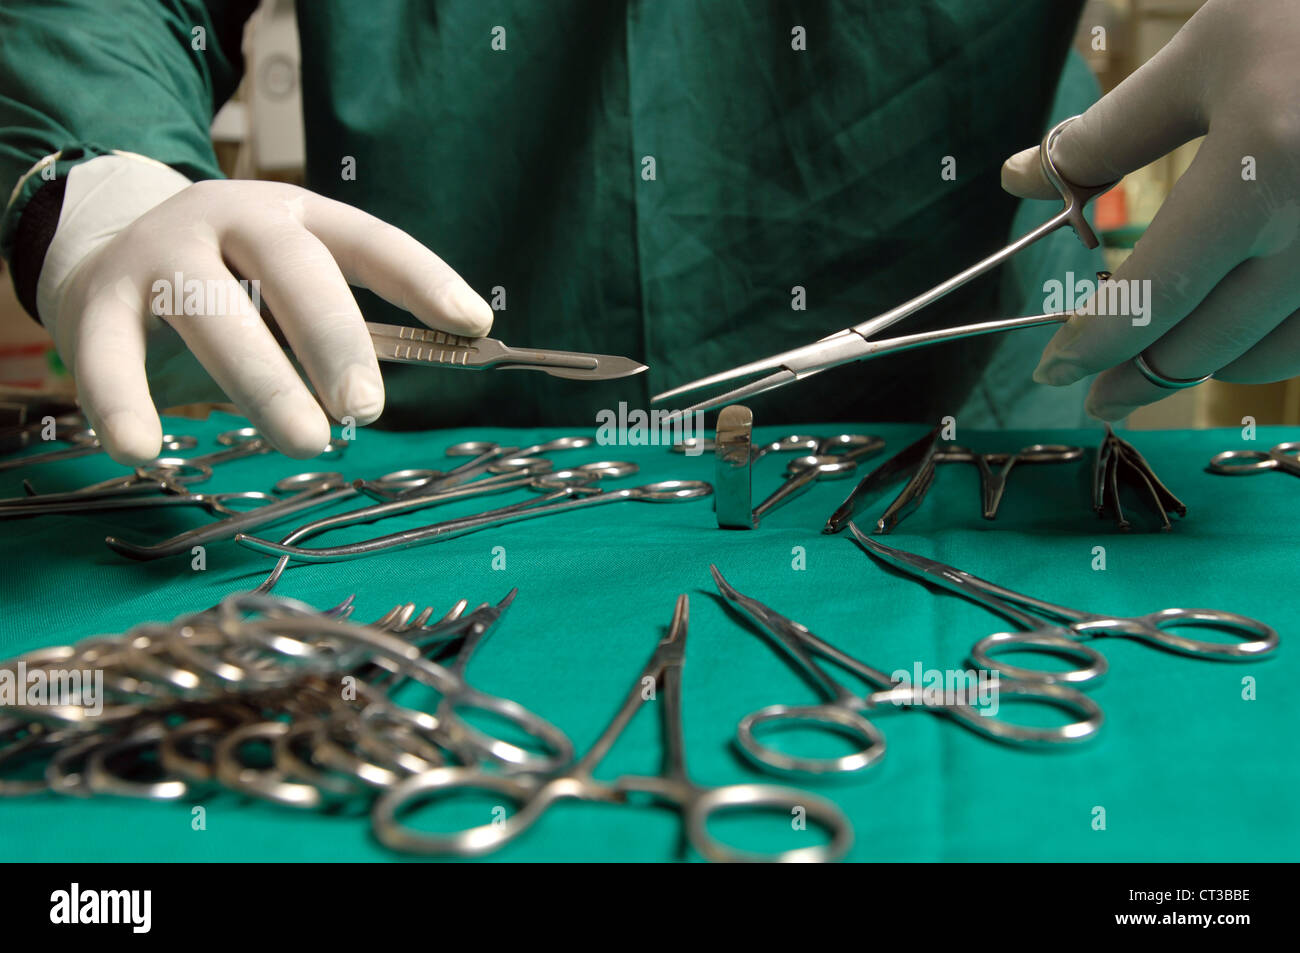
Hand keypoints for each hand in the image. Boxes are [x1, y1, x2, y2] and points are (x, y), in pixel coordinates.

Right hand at [38, 156, 492, 462]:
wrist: (105, 252)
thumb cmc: (231, 287)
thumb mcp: (289, 289)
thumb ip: (346, 328)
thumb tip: (427, 372)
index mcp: (293, 217)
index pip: (368, 240)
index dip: (422, 279)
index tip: (473, 322)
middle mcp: (229, 220)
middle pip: (291, 270)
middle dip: (334, 338)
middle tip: (367, 406)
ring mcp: (159, 256)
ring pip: (210, 310)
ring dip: (261, 379)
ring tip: (307, 442)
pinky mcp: (95, 301)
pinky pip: (106, 354)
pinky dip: (122, 402)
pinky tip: (143, 449)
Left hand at [1001, 0, 1299, 418]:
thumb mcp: (1206, 54)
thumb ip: (1107, 133)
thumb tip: (1020, 178)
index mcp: (1262, 170)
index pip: (1153, 296)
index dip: (1093, 345)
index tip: (1053, 370)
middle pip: (1207, 344)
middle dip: (1137, 380)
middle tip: (1097, 396)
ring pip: (1270, 355)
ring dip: (1202, 370)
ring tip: (1157, 362)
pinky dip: (1266, 347)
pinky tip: (1233, 335)